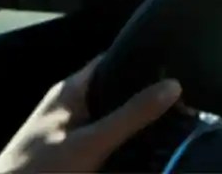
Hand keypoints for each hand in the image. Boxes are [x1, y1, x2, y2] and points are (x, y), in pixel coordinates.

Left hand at [0, 56, 181, 172]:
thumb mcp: (91, 141)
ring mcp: (70, 131)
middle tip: (180, 97)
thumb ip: (131, 115)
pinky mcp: (71, 153)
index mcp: (71, 90)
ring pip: (111, 117)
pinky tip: (143, 147)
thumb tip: (173, 86)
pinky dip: (123, 141)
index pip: (111, 60)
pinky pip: (104, 140)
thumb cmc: (41, 168)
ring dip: (134, 120)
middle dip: (143, 94)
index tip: (172, 64)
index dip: (140, 59)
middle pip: (114, 90)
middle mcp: (70, 105)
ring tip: (171, 118)